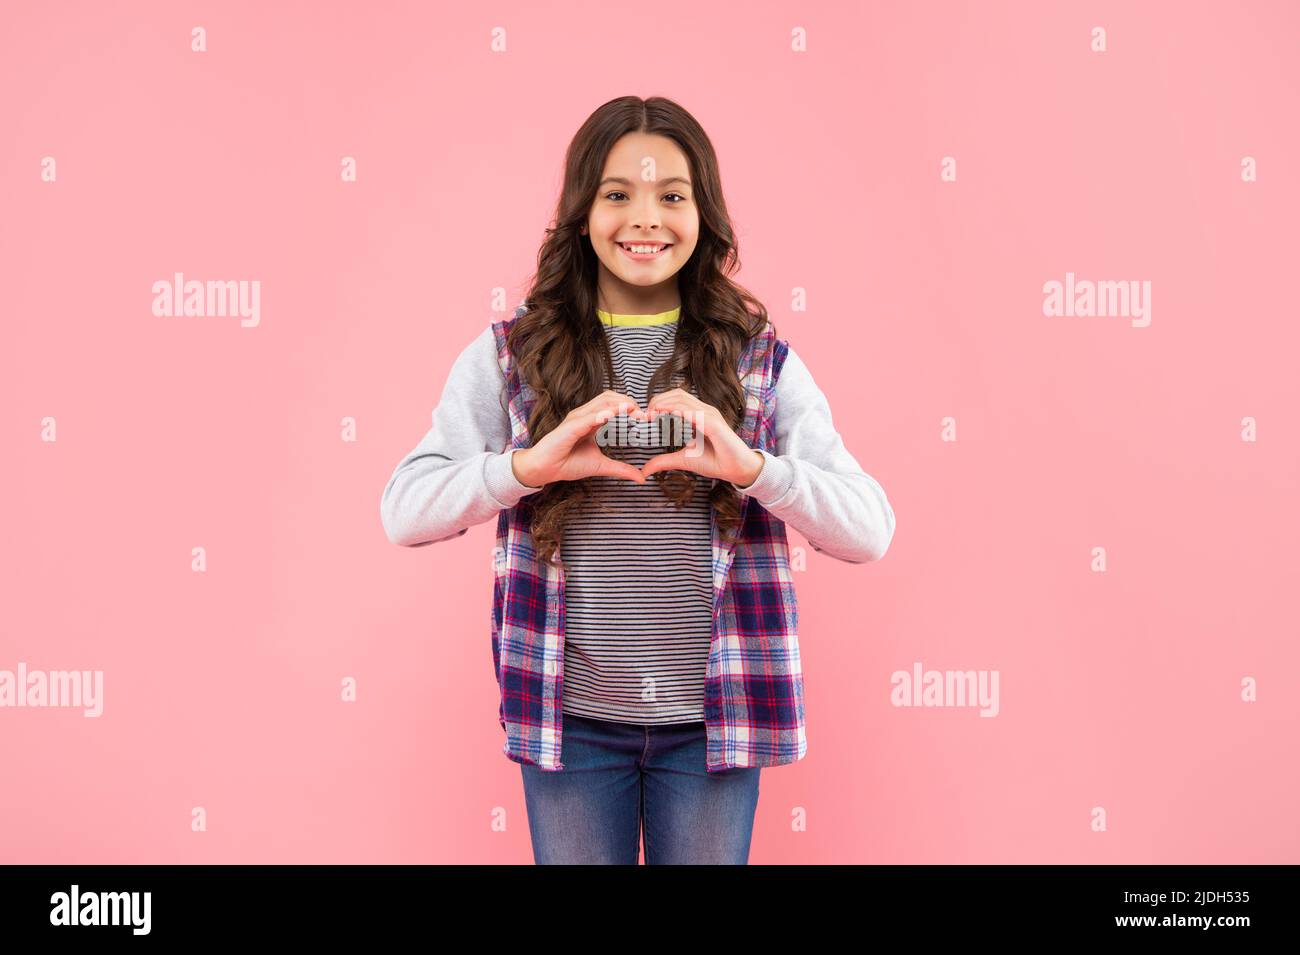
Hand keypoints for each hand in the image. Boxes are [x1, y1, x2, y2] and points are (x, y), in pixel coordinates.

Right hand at [512, 390, 649, 486]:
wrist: (545, 469)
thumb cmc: (568, 464)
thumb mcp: (601, 466)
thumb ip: (621, 469)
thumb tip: (641, 478)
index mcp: (593, 420)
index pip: (614, 404)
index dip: (631, 407)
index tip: (646, 417)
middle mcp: (585, 415)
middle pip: (610, 397)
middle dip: (629, 402)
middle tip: (644, 413)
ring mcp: (577, 418)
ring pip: (601, 403)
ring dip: (619, 404)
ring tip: (633, 409)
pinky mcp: (570, 427)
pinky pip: (588, 417)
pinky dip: (601, 414)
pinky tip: (612, 415)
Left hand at [639, 388, 763, 485]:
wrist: (737, 470)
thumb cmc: (715, 462)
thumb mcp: (684, 460)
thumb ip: (665, 461)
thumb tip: (645, 469)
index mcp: (698, 415)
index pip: (676, 399)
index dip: (659, 402)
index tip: (646, 416)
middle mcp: (704, 411)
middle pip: (677, 394)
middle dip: (658, 400)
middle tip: (646, 413)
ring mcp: (711, 415)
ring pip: (684, 399)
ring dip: (665, 403)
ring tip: (652, 412)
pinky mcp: (715, 424)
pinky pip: (695, 412)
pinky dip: (678, 410)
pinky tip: (666, 413)